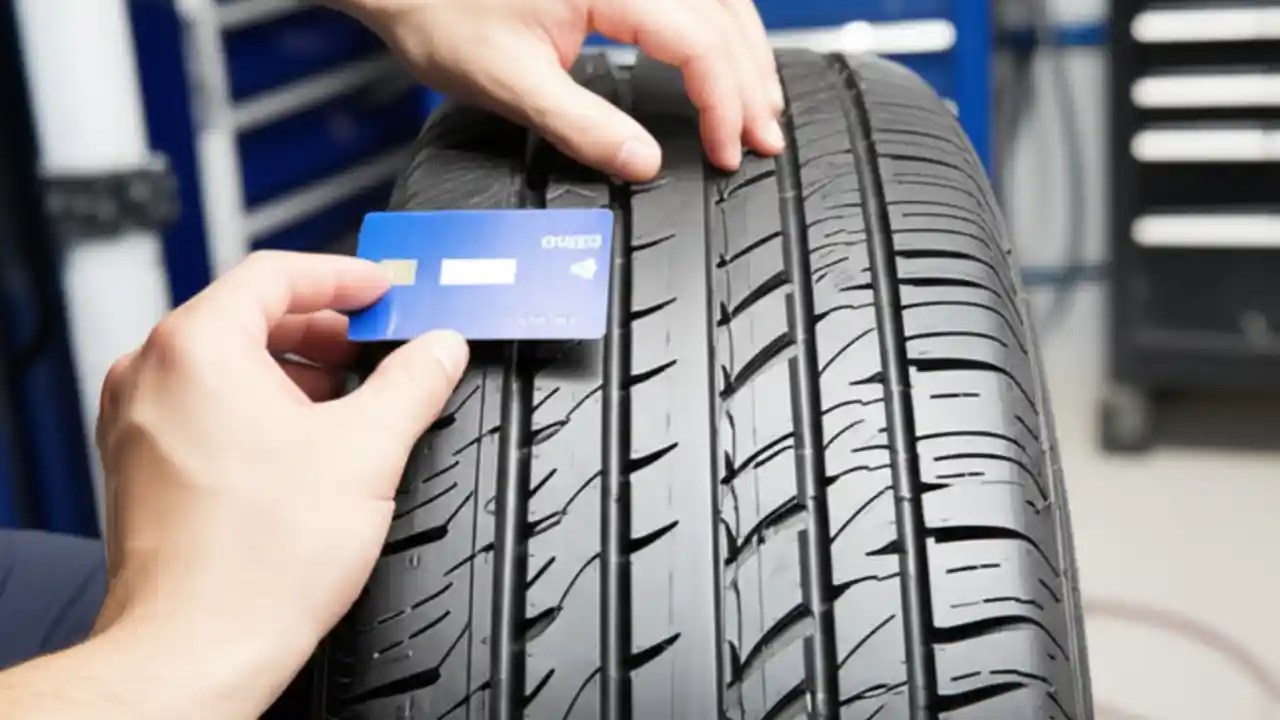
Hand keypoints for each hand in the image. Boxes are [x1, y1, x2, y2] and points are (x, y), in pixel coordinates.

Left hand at [90, 252, 468, 715]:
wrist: (198, 648)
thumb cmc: (257, 561)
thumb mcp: (368, 450)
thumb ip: (414, 382)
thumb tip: (440, 351)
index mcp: (197, 347)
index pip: (276, 274)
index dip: (344, 277)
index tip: (383, 291)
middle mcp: (151, 374)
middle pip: (249, 316)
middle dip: (325, 330)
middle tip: (379, 347)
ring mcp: (138, 421)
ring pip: (227, 364)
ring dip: (295, 370)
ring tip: (352, 402)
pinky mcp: (141, 465)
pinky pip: (205, 406)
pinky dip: (259, 407)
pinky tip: (306, 444)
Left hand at [332, 0, 784, 179]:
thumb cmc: (441, 15)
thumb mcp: (512, 84)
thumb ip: (585, 128)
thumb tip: (643, 166)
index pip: (699, 43)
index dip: (723, 103)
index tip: (728, 152)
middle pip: (722, 15)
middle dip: (751, 82)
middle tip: (764, 140)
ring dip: (744, 51)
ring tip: (758, 105)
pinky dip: (717, 27)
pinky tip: (722, 58)